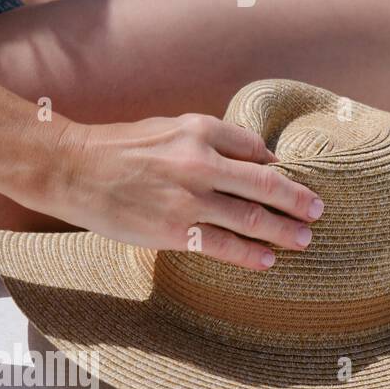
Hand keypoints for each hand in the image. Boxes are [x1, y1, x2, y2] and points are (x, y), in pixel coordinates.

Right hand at [42, 113, 322, 269]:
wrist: (70, 168)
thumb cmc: (124, 147)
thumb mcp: (173, 128)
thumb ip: (215, 140)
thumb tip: (261, 160)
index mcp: (200, 131)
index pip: (256, 150)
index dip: (280, 169)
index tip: (295, 182)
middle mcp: (199, 162)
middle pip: (265, 185)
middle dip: (298, 200)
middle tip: (319, 211)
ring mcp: (187, 199)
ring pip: (250, 218)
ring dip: (283, 231)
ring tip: (304, 239)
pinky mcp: (172, 230)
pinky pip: (222, 245)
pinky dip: (250, 254)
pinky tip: (267, 260)